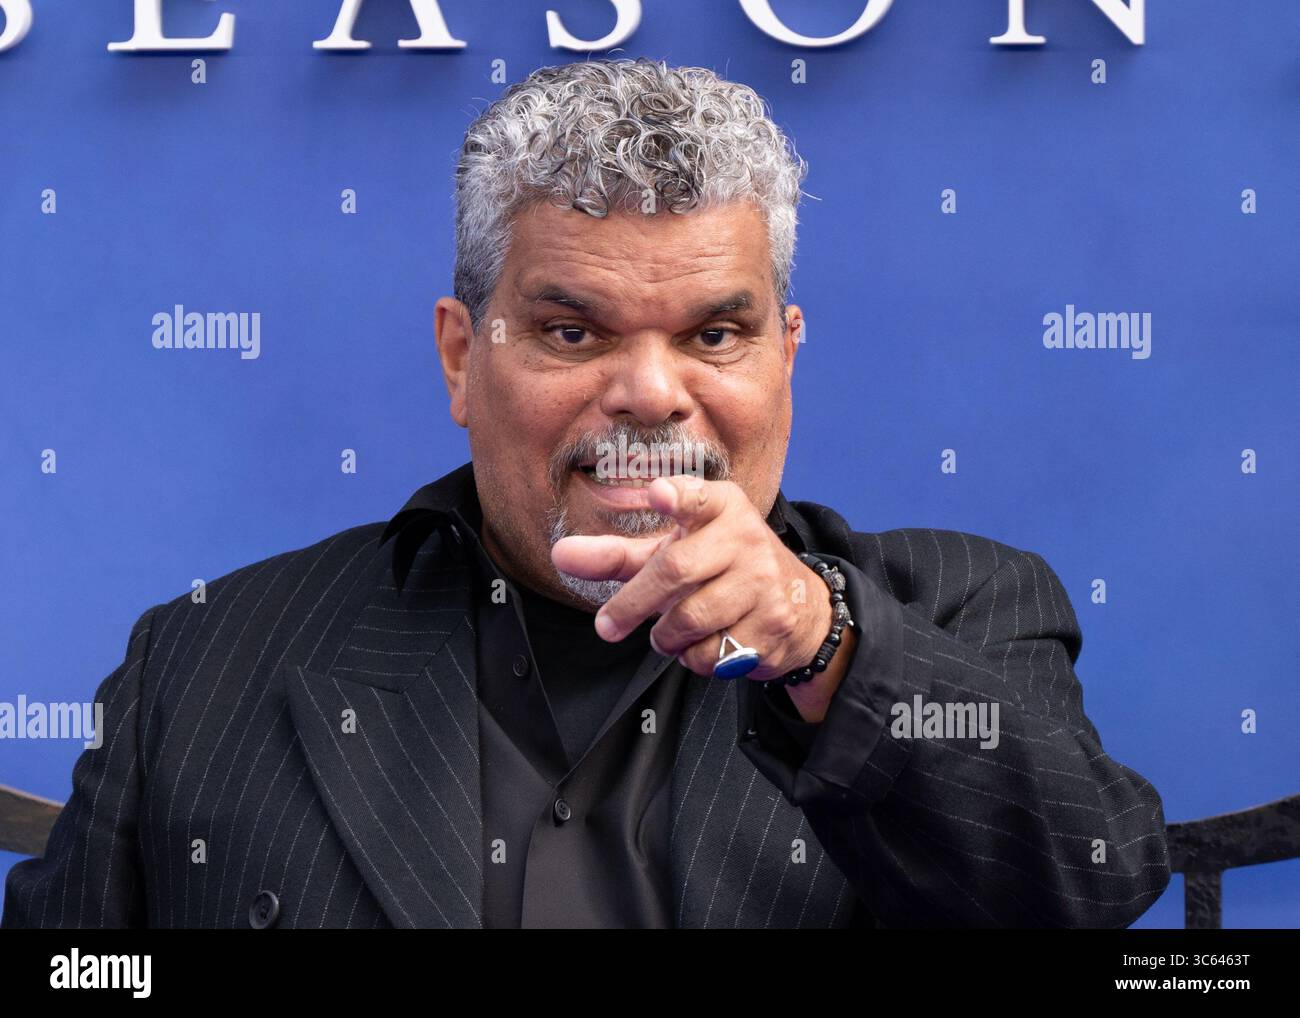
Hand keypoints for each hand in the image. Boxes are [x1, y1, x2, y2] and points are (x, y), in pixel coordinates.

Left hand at [550, 475, 855, 719]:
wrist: (800, 606)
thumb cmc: (720, 569)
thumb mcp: (673, 551)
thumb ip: (617, 555)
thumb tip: (560, 555)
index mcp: (721, 507)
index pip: (698, 497)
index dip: (678, 496)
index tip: (659, 493)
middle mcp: (745, 538)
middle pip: (675, 570)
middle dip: (633, 604)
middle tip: (606, 626)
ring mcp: (764, 583)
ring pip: (690, 619)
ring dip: (666, 637)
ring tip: (669, 632)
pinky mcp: (773, 625)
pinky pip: (713, 653)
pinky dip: (694, 658)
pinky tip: (704, 644)